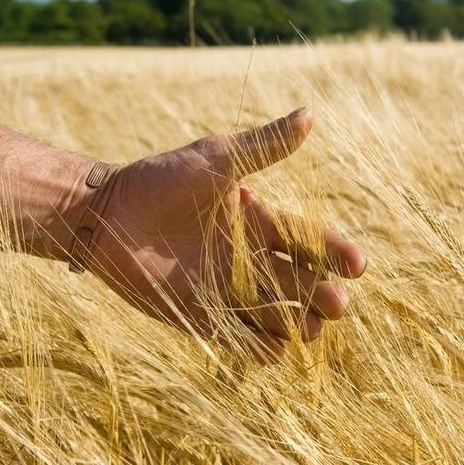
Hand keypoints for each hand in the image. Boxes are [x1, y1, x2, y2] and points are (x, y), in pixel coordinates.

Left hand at [85, 108, 366, 360]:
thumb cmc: (159, 180)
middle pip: (298, 282)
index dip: (334, 252)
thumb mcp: (216, 160)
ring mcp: (225, 290)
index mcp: (256, 221)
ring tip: (310, 329)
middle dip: (320, 294)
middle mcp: (247, 258)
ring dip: (295, 323)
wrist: (105, 214)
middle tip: (336, 305)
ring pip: (274, 314)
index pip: (307, 240)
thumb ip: (263, 147)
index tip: (359, 265)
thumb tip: (310, 116)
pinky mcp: (199, 316)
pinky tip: (273, 349)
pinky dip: (257, 346)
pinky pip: (237, 337)